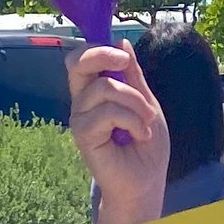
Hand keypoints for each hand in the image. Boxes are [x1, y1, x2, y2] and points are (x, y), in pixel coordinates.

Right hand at [68, 44, 168, 219]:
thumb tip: (122, 41)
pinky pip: (108, 112)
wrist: (146, 181)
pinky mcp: (83, 135)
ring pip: (104, 87)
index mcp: (95, 91)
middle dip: (102, 55)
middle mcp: (82, 102)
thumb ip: (134, 76)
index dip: (98, 47)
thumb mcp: (146, 102)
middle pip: (76, 63)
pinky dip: (132, 120)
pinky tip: (140, 134)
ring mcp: (80, 118)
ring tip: (147, 121)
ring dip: (135, 101)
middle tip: (124, 62)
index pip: (82, 59)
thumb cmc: (146, 145)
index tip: (124, 54)